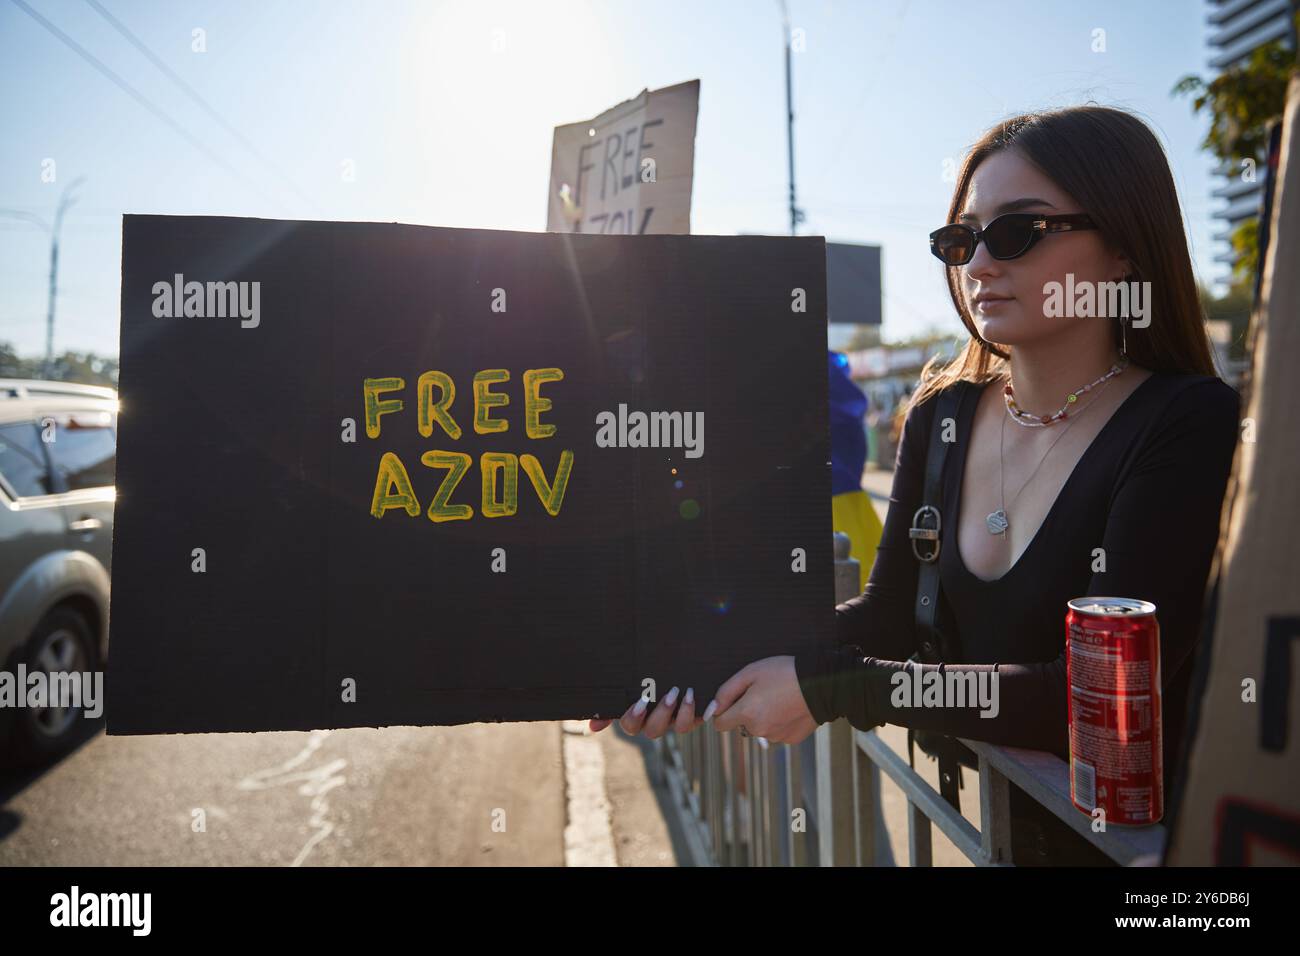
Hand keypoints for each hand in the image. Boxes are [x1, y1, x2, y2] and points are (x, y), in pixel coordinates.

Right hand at [588, 686, 704, 737]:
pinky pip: (701, 719)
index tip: (640, 703)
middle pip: (655, 729)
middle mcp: (656, 721)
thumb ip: (609, 706)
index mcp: (637, 716)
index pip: (630, 725)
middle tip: (670, 694)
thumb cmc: (643, 675)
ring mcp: (675, 720)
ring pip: (680, 728)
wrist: (675, 662)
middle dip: (662, 713)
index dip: (634, 718)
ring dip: (684, 713)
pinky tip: (713, 701)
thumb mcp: (626, 686)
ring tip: (689, 693)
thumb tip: (591, 728)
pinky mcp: (695, 715)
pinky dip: (707, 711)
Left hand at [709, 655, 817, 744]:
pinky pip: (778, 732)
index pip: (720, 724)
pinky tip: (791, 707)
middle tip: (763, 692)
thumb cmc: (784, 672)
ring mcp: (776, 737)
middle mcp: (759, 730)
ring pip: (761, 729)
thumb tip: (712, 710)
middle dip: (746, 712)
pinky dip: (781, 722)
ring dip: (765, 718)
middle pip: (742, 725)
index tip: (733, 701)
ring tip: (780, 697)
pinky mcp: (792, 739)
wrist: (823, 682)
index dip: (723, 711)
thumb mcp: (751, 672)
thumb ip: (726, 692)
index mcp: (746, 714)